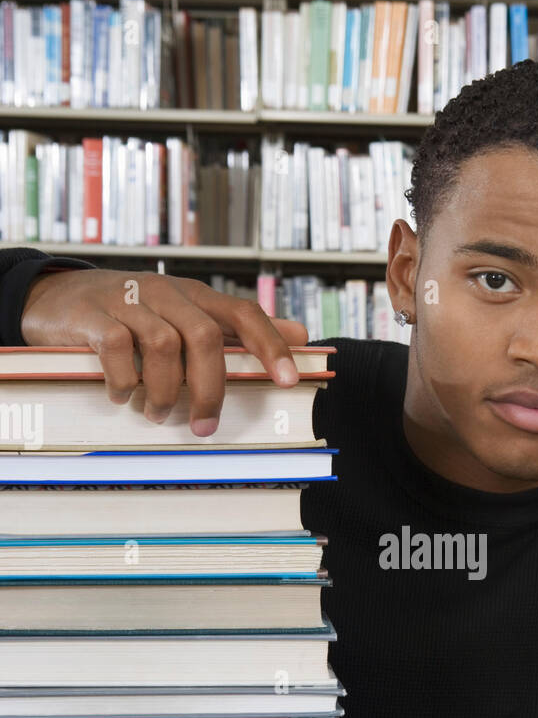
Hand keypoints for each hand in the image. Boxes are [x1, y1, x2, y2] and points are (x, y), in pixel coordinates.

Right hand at [20, 267, 308, 434]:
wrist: (56, 296)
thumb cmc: (133, 314)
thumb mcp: (186, 315)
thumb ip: (238, 329)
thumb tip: (300, 335)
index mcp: (196, 296)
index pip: (243, 314)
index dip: (270, 346)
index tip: (288, 381)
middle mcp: (166, 292)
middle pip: (204, 337)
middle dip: (209, 388)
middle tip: (203, 425)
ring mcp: (129, 300)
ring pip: (163, 345)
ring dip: (163, 391)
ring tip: (156, 413)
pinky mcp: (93, 315)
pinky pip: (117, 349)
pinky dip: (124, 380)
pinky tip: (121, 395)